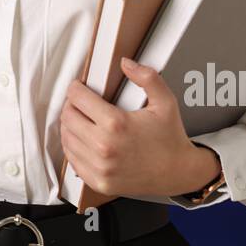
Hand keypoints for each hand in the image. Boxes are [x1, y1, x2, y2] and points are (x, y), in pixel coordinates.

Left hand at [59, 57, 216, 198]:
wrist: (179, 172)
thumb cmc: (170, 139)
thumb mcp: (165, 102)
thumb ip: (147, 77)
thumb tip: (127, 64)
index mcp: (116, 124)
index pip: (77, 98)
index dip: (76, 87)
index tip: (79, 87)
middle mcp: (104, 147)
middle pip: (68, 117)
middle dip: (71, 105)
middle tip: (80, 102)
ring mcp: (100, 167)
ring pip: (66, 139)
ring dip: (70, 126)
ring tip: (81, 119)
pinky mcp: (98, 181)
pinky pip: (73, 160)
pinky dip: (74, 148)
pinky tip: (84, 140)